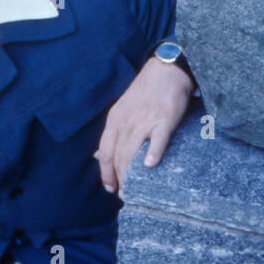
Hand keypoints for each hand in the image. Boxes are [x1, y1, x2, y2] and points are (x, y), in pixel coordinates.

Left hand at [94, 57, 193, 197]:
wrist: (166, 70)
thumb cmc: (145, 92)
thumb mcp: (122, 111)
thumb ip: (112, 134)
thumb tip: (96, 155)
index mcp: (115, 120)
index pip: (105, 151)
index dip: (105, 172)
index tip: (110, 187)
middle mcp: (126, 122)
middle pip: (118, 155)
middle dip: (119, 178)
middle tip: (125, 194)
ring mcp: (145, 120)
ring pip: (133, 151)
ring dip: (132, 173)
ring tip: (135, 189)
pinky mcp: (164, 119)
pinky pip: (157, 139)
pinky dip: (153, 152)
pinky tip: (150, 166)